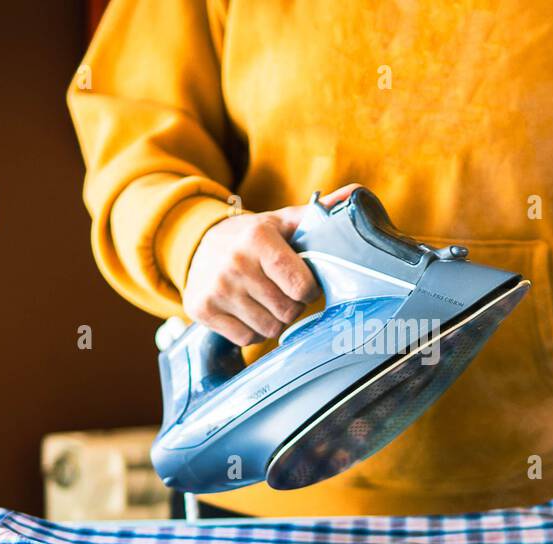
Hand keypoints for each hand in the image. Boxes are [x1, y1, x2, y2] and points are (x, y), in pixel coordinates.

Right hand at [182, 183, 360, 345]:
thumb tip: (354, 196)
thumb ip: (318, 214)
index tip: (304, 282)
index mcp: (258, 238)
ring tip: (265, 299)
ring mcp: (216, 289)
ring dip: (274, 320)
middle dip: (292, 305)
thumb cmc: (253, 237)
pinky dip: (253, 331)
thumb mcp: (282, 222)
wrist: (198, 246)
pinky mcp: (201, 309)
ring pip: (268, 329)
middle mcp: (234, 263)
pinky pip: (246, 339)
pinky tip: (248, 311)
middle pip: (287, 312)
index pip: (301, 286)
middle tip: (282, 290)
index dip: (310, 290)